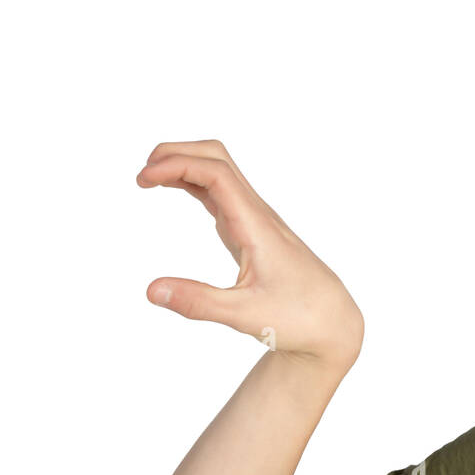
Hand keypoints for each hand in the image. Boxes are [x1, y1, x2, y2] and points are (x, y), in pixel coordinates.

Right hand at [137, 139, 363, 367]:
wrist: (333, 321)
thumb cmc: (298, 317)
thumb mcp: (245, 316)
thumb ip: (198, 302)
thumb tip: (151, 290)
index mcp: (257, 227)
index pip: (216, 173)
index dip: (176, 165)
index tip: (143, 180)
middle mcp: (258, 215)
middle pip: (218, 158)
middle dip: (177, 153)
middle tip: (142, 175)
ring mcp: (255, 220)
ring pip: (220, 171)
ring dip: (184, 164)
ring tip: (148, 180)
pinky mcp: (252, 230)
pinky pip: (222, 192)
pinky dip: (194, 182)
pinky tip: (174, 188)